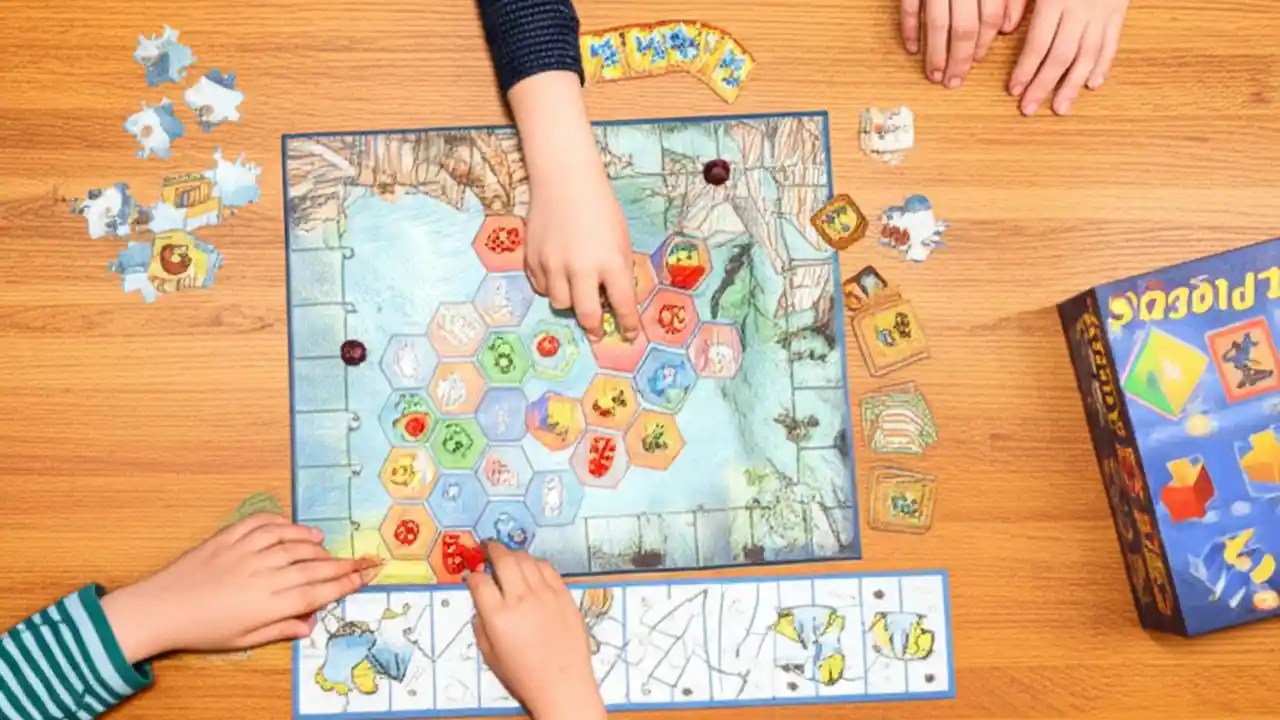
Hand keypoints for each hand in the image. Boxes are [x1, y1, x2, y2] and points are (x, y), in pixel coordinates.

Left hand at [101, 514, 377, 662]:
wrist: (160, 609)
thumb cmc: (202, 630)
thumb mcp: (243, 640)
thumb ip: (279, 629)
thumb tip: (309, 624)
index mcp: (269, 603)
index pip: (318, 590)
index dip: (346, 582)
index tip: (367, 574)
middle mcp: (263, 574)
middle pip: (312, 565)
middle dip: (343, 562)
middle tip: (365, 557)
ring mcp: (246, 552)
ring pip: (292, 541)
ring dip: (313, 541)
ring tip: (325, 544)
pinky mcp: (229, 538)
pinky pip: (263, 523)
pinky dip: (283, 523)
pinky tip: (294, 528)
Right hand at [465, 542, 603, 719]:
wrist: (562, 684)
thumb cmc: (525, 675)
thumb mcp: (490, 654)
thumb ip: (481, 624)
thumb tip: (480, 603)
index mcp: (499, 616)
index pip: (479, 581)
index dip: (471, 575)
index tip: (471, 576)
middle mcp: (521, 600)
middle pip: (503, 559)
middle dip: (491, 549)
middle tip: (486, 548)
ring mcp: (545, 594)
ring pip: (526, 559)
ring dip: (513, 554)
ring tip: (507, 556)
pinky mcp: (563, 595)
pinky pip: (548, 568)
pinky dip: (535, 563)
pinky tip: (531, 567)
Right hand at [524, 161, 638, 342]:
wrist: (564, 181)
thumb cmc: (599, 207)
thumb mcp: (620, 238)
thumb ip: (618, 269)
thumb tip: (614, 298)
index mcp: (610, 261)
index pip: (622, 304)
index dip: (628, 324)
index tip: (629, 335)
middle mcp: (581, 268)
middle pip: (587, 314)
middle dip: (594, 327)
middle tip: (597, 331)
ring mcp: (553, 265)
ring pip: (561, 303)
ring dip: (571, 302)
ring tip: (575, 289)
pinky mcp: (532, 259)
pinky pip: (543, 287)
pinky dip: (552, 286)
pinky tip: (558, 273)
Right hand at [902, 0, 1027, 86]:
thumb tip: (1010, 28)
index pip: (990, 18)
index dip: (984, 44)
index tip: (977, 62)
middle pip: (964, 28)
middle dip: (959, 59)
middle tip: (954, 81)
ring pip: (937, 24)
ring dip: (935, 54)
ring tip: (934, 75)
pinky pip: (909, 8)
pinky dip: (910, 30)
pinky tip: (913, 49)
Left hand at [1008, 0, 1128, 114]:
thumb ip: (1017, 0)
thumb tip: (1005, 29)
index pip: (1038, 43)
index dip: (1026, 70)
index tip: (1014, 90)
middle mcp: (1081, 8)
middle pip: (1061, 56)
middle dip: (1044, 85)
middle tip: (1029, 110)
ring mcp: (1103, 11)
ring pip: (1088, 54)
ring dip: (1073, 85)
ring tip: (1061, 107)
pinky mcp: (1119, 9)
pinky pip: (1111, 43)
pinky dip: (1102, 66)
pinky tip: (1092, 84)